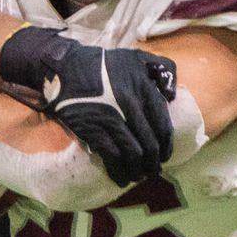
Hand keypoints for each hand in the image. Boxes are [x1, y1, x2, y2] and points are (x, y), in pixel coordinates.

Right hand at [0, 27, 175, 184]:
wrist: (64, 67)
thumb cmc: (102, 64)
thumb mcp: (136, 57)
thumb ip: (162, 68)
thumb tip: (172, 95)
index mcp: (143, 88)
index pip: (163, 126)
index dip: (166, 146)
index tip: (164, 156)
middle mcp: (130, 105)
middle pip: (150, 144)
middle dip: (153, 163)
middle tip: (152, 170)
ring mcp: (111, 119)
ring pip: (133, 154)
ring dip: (137, 171)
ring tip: (137, 176)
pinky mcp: (92, 130)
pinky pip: (112, 157)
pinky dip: (118, 172)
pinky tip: (120, 179)